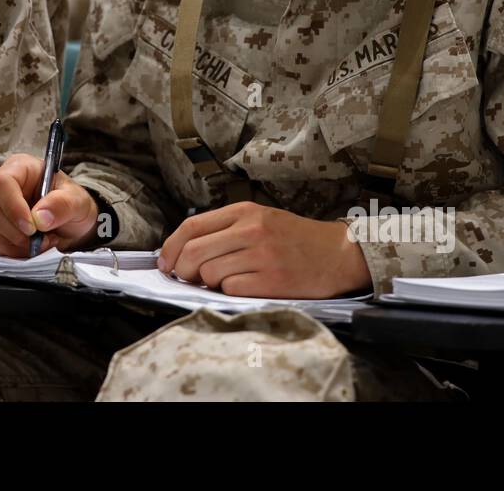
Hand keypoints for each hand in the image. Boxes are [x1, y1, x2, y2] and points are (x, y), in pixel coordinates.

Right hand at [0, 153, 98, 256]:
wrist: (72, 222)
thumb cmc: (72, 202)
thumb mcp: (78, 200)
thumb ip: (62, 204)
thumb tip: (39, 218)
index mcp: (21, 168)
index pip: (1, 182)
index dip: (12, 206)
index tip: (31, 227)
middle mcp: (3, 186)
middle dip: (15, 231)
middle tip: (41, 239)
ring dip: (18, 244)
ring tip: (44, 242)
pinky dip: (17, 252)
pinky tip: (36, 247)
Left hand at [156, 203, 371, 298]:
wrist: (338, 253)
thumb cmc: (295, 239)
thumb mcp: (260, 219)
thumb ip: (225, 230)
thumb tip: (184, 253)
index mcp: (244, 211)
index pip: (191, 226)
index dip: (171, 247)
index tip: (165, 263)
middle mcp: (251, 230)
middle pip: (194, 252)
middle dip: (183, 270)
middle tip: (190, 278)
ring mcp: (261, 256)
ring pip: (210, 273)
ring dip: (210, 282)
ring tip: (229, 279)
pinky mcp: (271, 281)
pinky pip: (230, 290)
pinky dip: (230, 292)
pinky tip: (246, 286)